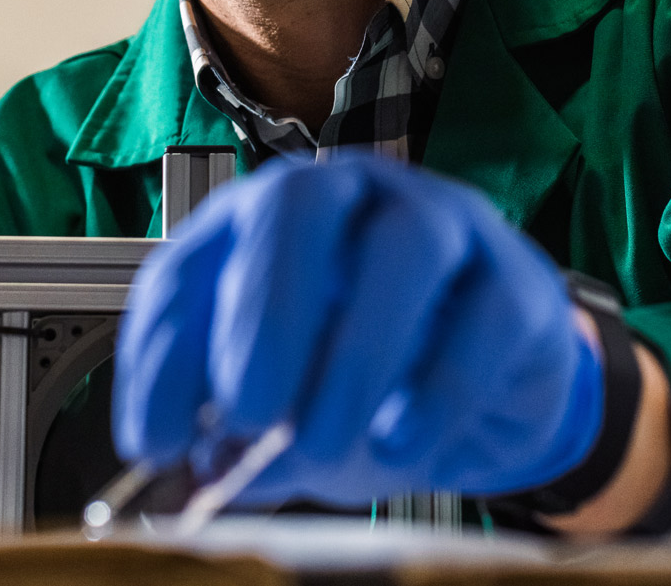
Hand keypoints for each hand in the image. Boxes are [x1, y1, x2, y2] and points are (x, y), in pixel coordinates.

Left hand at [114, 153, 602, 505]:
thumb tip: (197, 474)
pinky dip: (437, 386)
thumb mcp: (288, 410)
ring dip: (355, 351)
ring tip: (320, 438)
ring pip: (405, 246)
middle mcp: (351, 197)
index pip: (193, 263)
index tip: (155, 440)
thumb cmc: (369, 372)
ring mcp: (442, 224)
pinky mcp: (515, 279)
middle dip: (266, 307)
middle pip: (301, 203)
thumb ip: (240, 443)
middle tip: (245, 407)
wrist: (492, 377)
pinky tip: (399, 439)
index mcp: (266, 224)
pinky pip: (486, 313)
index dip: (164, 351)